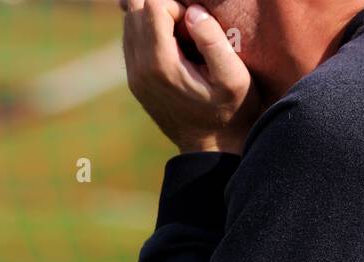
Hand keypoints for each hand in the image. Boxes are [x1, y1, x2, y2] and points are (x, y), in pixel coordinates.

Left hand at [122, 1, 261, 154]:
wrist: (210, 145)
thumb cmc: (229, 110)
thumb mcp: (233, 77)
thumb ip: (213, 41)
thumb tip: (193, 11)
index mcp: (161, 65)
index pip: (152, 6)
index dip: (177, 4)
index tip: (196, 22)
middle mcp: (139, 69)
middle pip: (135, 10)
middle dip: (163, 5)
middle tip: (189, 23)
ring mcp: (133, 75)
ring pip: (129, 21)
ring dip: (155, 15)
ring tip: (183, 30)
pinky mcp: (135, 78)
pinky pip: (131, 37)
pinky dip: (149, 28)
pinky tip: (173, 38)